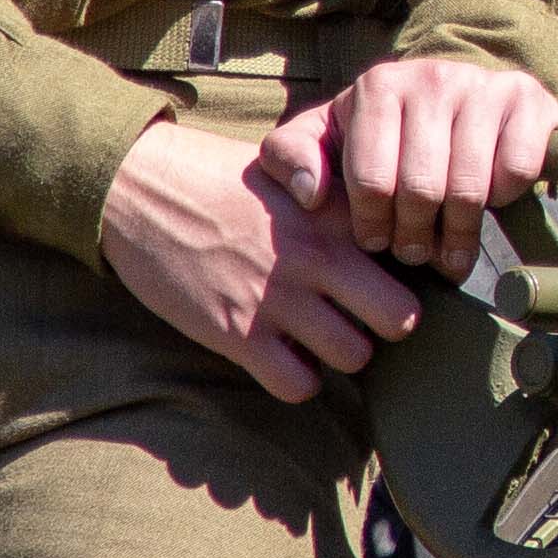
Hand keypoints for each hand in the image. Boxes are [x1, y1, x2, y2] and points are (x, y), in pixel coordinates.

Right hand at [100, 118, 422, 401]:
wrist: (142, 190)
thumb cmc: (222, 180)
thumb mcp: (293, 172)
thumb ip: (342, 200)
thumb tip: (392, 223)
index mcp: (337, 211)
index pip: (412, 252)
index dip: (415, 269)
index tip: (401, 274)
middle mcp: (317, 256)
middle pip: (401, 317)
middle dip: (391, 324)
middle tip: (368, 318)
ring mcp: (278, 297)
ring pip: (355, 356)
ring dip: (343, 353)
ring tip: (322, 335)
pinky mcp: (237, 333)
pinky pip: (298, 385)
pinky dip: (299, 380)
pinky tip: (286, 357)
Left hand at [256, 57, 557, 281]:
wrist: (454, 89)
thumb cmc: (381, 128)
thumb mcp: (326, 135)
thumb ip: (291, 156)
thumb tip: (310, 194)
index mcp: (378, 86)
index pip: (374, 181)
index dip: (374, 225)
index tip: (376, 243)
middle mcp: (432, 78)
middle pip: (423, 189)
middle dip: (415, 237)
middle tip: (414, 254)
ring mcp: (483, 86)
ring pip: (469, 187)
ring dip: (459, 234)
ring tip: (449, 252)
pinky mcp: (528, 99)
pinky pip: (517, 169)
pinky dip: (503, 198)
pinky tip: (489, 202)